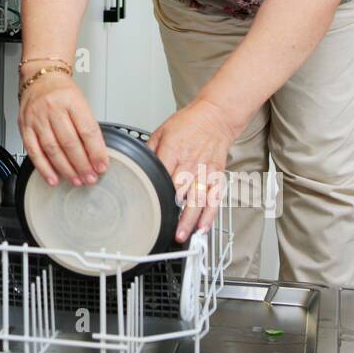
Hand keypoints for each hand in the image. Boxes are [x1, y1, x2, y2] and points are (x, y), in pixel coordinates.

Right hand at [18, 73, 108, 186]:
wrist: (41, 78)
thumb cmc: (63, 92)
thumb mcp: (81, 102)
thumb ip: (88, 127)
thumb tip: (97, 155)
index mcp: (71, 100)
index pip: (87, 130)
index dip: (96, 151)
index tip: (102, 166)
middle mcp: (53, 108)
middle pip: (70, 142)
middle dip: (82, 164)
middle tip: (90, 178)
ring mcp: (37, 118)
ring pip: (52, 149)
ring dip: (66, 169)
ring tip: (76, 180)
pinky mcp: (24, 127)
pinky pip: (34, 151)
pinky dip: (44, 168)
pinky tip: (53, 178)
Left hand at [147, 98, 237, 243]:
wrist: (216, 117)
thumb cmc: (190, 123)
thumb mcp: (162, 131)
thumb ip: (149, 151)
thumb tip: (137, 165)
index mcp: (174, 151)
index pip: (162, 175)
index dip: (156, 192)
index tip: (149, 207)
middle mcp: (190, 163)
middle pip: (179, 192)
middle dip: (171, 213)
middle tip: (163, 230)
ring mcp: (205, 171)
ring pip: (197, 200)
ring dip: (189, 220)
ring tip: (181, 235)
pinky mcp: (216, 176)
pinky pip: (214, 199)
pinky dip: (209, 215)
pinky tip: (203, 227)